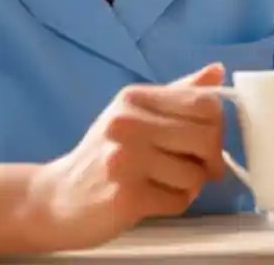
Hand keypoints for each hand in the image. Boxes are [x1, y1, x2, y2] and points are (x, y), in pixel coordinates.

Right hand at [23, 64, 227, 251]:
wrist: (56, 198)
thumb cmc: (104, 154)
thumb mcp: (137, 114)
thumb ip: (179, 94)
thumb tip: (217, 70)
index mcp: (135, 98)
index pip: (205, 103)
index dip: (217, 125)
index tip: (207, 141)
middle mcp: (127, 124)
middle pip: (206, 137)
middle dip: (210, 158)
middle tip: (196, 168)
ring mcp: (124, 161)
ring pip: (196, 174)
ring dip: (190, 185)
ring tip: (164, 182)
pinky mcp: (126, 198)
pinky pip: (179, 200)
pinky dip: (174, 203)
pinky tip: (152, 198)